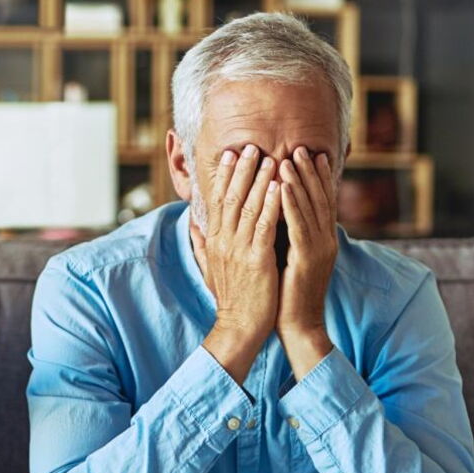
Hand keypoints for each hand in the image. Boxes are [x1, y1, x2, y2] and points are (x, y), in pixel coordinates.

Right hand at [191, 144, 282, 381]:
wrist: (239, 326)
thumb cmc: (231, 297)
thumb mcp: (211, 266)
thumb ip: (202, 243)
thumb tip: (192, 225)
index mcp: (214, 241)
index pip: (217, 201)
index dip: (225, 176)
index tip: (231, 154)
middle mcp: (223, 241)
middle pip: (231, 197)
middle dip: (242, 170)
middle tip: (251, 146)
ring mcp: (239, 250)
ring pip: (248, 206)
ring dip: (260, 180)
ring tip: (271, 158)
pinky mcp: (257, 260)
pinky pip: (264, 225)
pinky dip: (272, 204)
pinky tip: (281, 186)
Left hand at [276, 147, 337, 378]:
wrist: (296, 325)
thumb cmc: (286, 293)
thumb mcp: (287, 257)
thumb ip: (284, 235)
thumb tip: (272, 214)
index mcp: (320, 240)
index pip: (319, 202)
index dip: (314, 177)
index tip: (306, 154)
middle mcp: (324, 241)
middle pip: (319, 198)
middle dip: (309, 172)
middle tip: (301, 147)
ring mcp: (319, 249)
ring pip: (310, 207)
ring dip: (299, 180)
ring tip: (289, 157)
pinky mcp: (308, 259)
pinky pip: (299, 225)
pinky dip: (291, 203)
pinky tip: (282, 185)